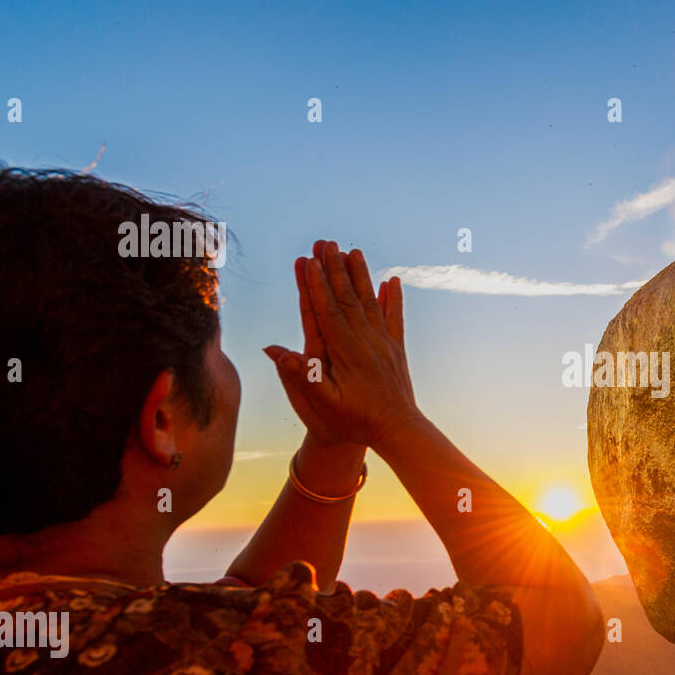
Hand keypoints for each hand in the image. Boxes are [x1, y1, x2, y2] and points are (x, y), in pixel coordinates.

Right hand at [264, 240, 421, 448]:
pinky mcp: (396, 348)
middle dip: (335, 269)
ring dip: (361, 274)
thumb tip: (276, 352)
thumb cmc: (356, 422)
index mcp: (346, 352)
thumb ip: (303, 377)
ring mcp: (384, 342)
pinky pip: (394, 317)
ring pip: (370, 301)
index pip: (327, 311)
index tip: (308, 260)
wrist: (398, 431)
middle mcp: (367, 341)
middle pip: (348, 298)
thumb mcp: (325, 405)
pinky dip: (393, 297)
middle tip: (325, 243)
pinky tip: (391, 280)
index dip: (316, 284)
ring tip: (353, 251)